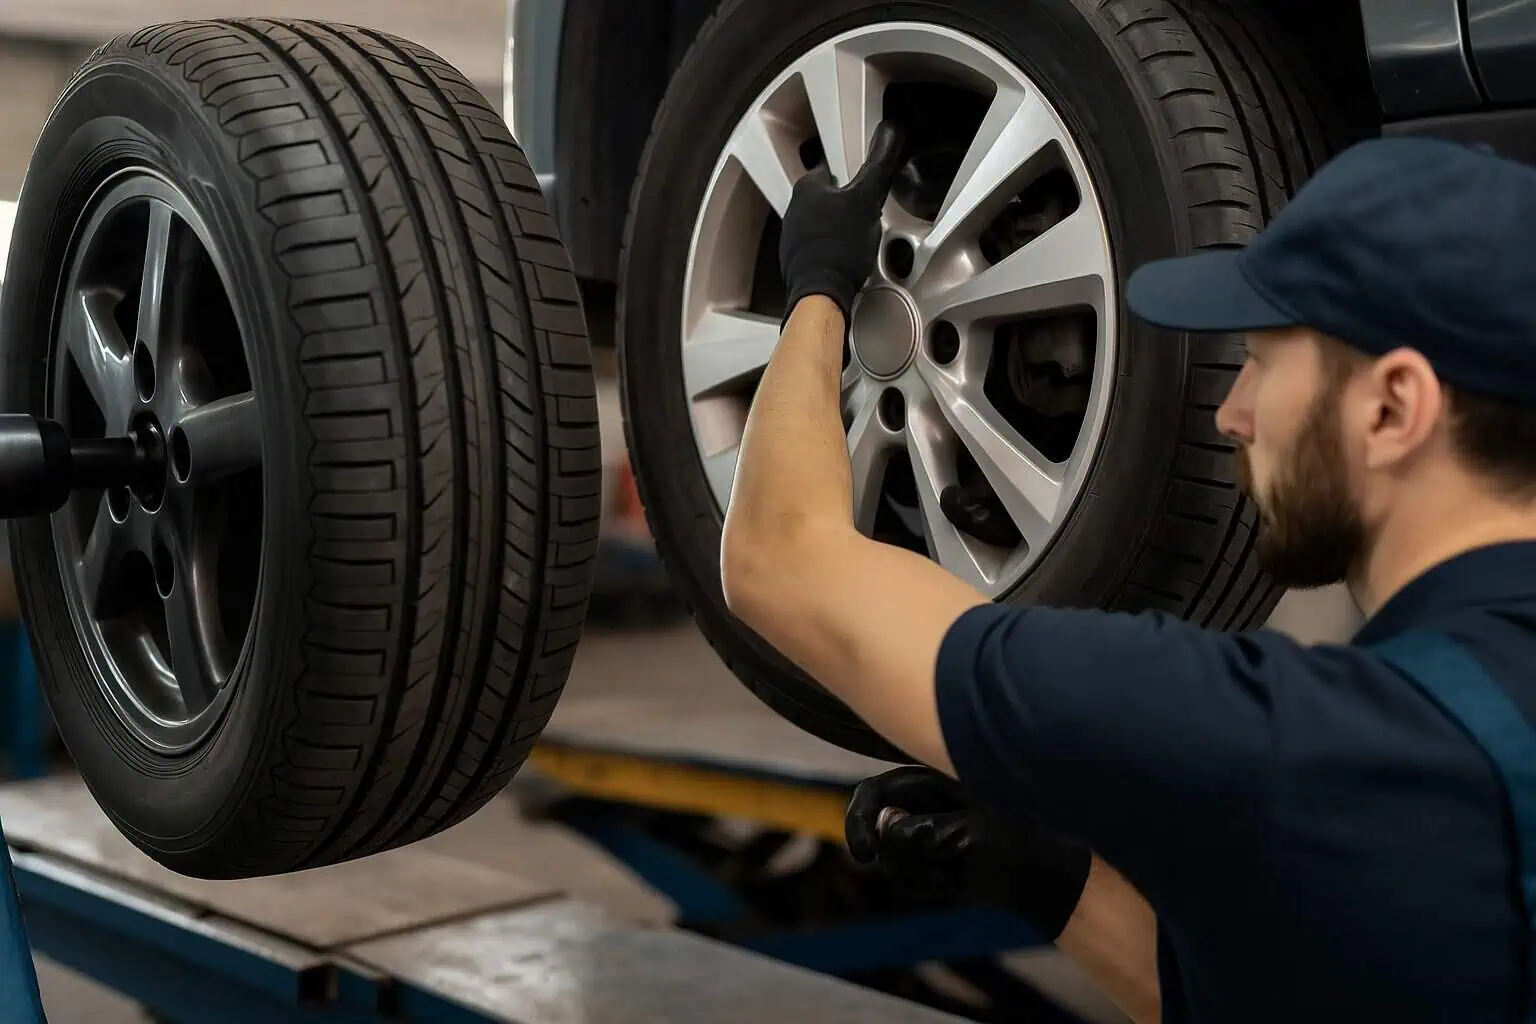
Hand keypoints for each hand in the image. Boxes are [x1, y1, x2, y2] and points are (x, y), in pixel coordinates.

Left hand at [779, 120, 905, 324]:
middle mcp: (794, 209)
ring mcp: (793, 236)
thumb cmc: (840, 246)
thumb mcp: (867, 199)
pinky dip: (833, 249)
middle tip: (866, 214)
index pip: (832, 169)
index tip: (865, 185)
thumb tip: (889, 133)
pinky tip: (847, 258)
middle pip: (827, 197)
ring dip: (839, 227)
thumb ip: (879, 164)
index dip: (853, 177)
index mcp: (807, 188)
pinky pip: (820, 246)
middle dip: (846, 204)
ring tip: (858, 238)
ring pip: (822, 222)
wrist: (821, 291)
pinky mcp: (797, 260)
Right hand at [845, 766, 1091, 940]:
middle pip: (877, 825)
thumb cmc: (1018, 841)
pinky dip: (922, 881)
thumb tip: (880, 827)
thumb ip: (916, 833)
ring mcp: (926, 827)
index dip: (860, 819)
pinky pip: (907, 872)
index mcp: (930, 777)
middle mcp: (922, 799)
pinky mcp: (932, 854)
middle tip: (925, 872)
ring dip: (911, 870)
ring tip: (953, 873)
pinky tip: (953, 881)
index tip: (866, 855)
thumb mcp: (965, 836)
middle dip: (893, 854)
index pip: (874, 791)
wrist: (1050, 875)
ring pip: (890, 853)